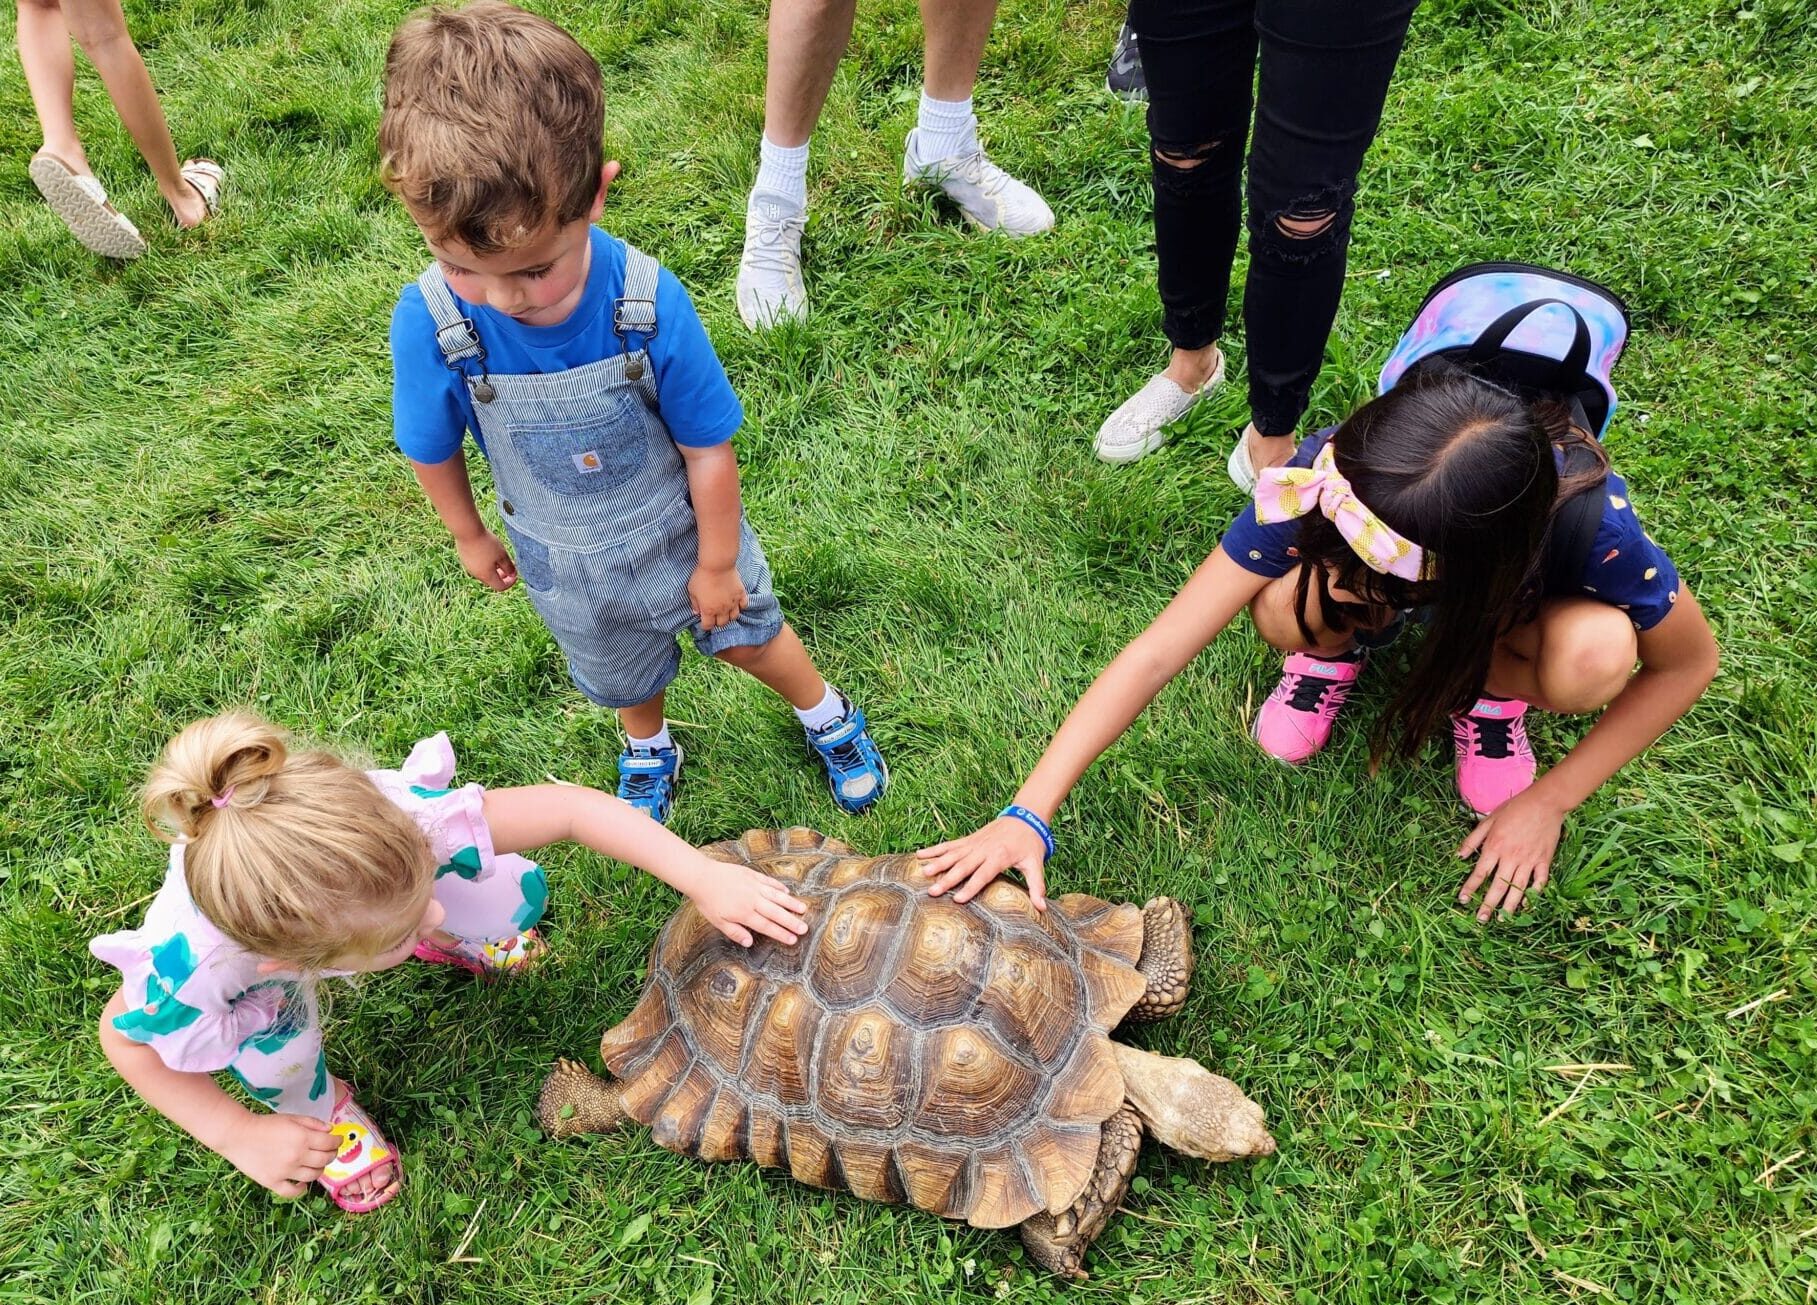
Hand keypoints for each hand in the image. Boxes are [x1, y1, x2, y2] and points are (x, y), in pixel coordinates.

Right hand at [220, 1110, 341, 1198]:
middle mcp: (297, 1156)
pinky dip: (301, 1189)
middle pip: (325, 1160)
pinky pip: (293, 1192)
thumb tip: (331, 1131)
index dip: (337, 1142)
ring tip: (315, 1164)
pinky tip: (302, 1182)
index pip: (330, 1143)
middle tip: (329, 1151)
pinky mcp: (272, 1182)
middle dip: (331, 1155)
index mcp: (303, 1138)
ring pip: (313, 1176)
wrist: (238, 1135)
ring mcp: (285, 1171)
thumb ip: (313, 1124)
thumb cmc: (266, 1124)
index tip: (337, 1140)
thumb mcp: (292, 1118)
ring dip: (319, 1170)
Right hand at [456, 529, 516, 590]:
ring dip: (494, 568)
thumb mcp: (502, 555)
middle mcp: (477, 574)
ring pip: (484, 573)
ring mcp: (469, 567)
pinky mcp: (465, 559)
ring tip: (499, 556)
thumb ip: (509, 567)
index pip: (501, 587)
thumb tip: (513, 574)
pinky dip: (485, 563)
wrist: (467, 531)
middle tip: (509, 565)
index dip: (510, 582)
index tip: (515, 573)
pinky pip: (477, 565)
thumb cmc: (487, 543)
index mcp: (487, 576)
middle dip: (502, 575)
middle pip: (492, 581)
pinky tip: (488, 551)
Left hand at [688, 564, 747, 631]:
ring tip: (725, 611)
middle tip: (714, 616)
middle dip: (717, 622)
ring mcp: (733, 603)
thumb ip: (694, 603)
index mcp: (708, 610)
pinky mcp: (741, 594)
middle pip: (722, 623)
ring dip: (729, 616)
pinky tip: (736, 603)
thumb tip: (696, 612)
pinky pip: (744, 605)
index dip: (705, 625)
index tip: (703, 621)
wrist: (717, 565)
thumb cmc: (702, 577)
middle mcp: (722, 610)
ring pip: (734, 617)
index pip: (708, 626)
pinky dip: (740, 606)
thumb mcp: (692, 591)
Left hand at [691, 863, 809, 946]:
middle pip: (776, 913)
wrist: (702, 876)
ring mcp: (754, 886)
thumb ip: (735, 932)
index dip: (781, 933)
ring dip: (790, 904)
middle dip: (791, 921)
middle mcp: (753, 900)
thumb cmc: (708, 901)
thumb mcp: (718, 922)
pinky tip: (787, 892)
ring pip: (776, 896)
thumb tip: (749, 943)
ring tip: (803, 909)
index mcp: (744, 913)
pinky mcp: (752, 875)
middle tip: (805, 928)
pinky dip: (779, 887)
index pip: (767, 926)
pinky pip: (769, 882)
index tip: (793, 939)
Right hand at [917, 815, 1049, 909]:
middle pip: (963, 866)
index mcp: (999, 856)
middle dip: (947, 879)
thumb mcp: (1036, 865)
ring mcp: (974, 843)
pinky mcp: (969, 840)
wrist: (1025, 817)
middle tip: (933, 891)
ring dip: (937, 863)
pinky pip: (949, 845)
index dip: (971, 887)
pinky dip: (934, 850)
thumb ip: (1037, 887)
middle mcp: (983, 849)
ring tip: (923, 872)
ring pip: (952, 854)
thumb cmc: (1030, 843)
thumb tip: (1042, 908)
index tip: (958, 899)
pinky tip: (920, 855)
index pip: (982, 875)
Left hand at [1455, 787, 1566, 921]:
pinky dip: (1533, 895)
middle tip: (1480, 919)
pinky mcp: (1544, 861)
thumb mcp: (1489, 819)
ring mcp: (1529, 861)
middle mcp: (1511, 857)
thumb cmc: (1515, 808)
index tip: (1462, 900)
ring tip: (1502, 920)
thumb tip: (1458, 855)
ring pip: (1517, 888)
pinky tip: (1527, 905)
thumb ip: (1473, 839)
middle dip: (1488, 904)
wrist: (1545, 802)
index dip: (1470, 888)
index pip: (1479, 872)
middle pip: (1497, 886)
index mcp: (1494, 847)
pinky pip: (1539, 882)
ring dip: (1509, 906)